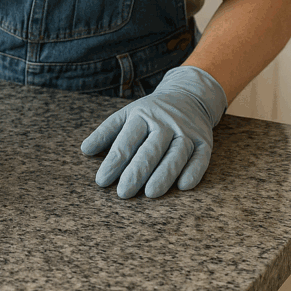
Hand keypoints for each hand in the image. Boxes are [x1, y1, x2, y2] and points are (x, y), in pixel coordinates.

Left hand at [80, 66, 227, 198]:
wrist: (189, 96)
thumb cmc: (151, 113)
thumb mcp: (127, 114)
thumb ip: (106, 132)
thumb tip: (85, 150)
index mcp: (142, 114)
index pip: (126, 140)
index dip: (113, 162)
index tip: (102, 181)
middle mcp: (165, 122)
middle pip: (150, 149)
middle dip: (136, 171)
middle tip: (123, 193)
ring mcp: (186, 132)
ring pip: (175, 154)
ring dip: (164, 174)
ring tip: (150, 193)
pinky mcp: (205, 142)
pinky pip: (200, 158)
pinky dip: (193, 171)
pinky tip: (183, 186)